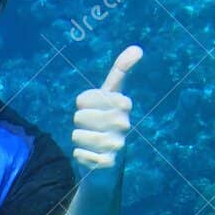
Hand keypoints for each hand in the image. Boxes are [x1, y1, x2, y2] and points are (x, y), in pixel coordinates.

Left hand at [72, 45, 140, 179]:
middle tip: (94, 131)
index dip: (83, 107)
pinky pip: (78, 154)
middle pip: (78, 117)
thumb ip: (121, 71)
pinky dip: (81, 157)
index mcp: (123, 104)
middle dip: (81, 125)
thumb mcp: (112, 96)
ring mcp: (117, 144)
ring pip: (76, 135)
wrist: (108, 166)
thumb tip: (138, 48)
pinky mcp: (107, 164)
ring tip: (93, 145)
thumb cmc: (107, 125)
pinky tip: (93, 159)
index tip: (96, 113)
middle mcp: (123, 123)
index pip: (82, 100)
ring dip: (80, 142)